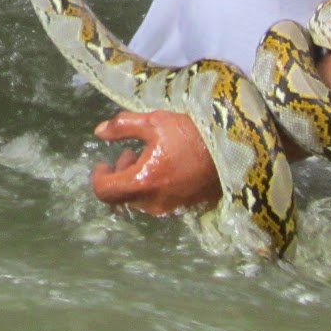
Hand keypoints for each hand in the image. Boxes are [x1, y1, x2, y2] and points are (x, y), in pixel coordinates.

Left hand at [89, 109, 221, 215]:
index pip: (105, 192)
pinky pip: (160, 203)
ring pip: (141, 201)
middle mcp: (155, 202)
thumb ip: (122, 126)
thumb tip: (98, 131)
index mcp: (143, 182)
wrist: (232, 147)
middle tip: (131, 153)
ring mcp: (172, 209)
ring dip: (137, 181)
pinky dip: (155, 188)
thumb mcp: (153, 121)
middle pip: (123, 197)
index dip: (99, 176)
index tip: (104, 161)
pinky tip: (167, 168)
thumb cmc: (191, 132)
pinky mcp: (186, 209)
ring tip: (149, 157)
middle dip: (121, 175)